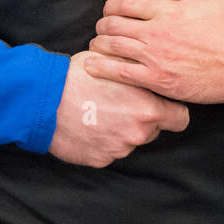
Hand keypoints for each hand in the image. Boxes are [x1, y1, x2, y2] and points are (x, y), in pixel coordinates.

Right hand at [47, 51, 190, 167]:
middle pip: (153, 129)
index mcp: (149, 109)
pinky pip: (109, 151)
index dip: (173, 111)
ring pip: (131, 141)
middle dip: (143, 119)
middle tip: (121, 104)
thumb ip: (142, 70)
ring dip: (122, 130)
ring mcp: (119, 149)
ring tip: (100, 112)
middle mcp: (138, 133)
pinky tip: (89, 126)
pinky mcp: (100, 160)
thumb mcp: (118, 62)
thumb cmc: (80, 76)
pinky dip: (103, 141)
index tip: (163, 106)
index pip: (180, 118)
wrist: (44, 101)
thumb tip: (157, 66)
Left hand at [88, 0, 223, 103]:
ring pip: (113, 46)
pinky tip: (92, 65)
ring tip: (97, 43)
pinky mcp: (156, 80)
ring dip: (99, 43)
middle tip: (103, 26)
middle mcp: (156, 32)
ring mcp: (154, 57)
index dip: (113, 3)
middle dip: (103, 23)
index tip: (112, 7)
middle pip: (115, 24)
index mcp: (168, 10)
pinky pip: (120, 72)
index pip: (127, 2)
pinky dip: (101, 67)